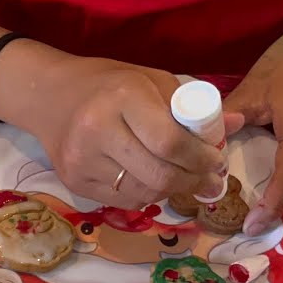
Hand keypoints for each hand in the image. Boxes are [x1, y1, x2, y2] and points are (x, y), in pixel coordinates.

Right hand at [18, 56, 231, 209]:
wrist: (48, 96)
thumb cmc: (107, 84)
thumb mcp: (151, 81)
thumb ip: (191, 105)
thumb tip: (234, 125)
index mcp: (121, 98)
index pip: (170, 143)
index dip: (201, 158)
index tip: (216, 160)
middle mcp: (96, 132)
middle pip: (159, 175)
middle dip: (193, 181)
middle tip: (208, 178)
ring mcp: (81, 162)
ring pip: (144, 194)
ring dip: (172, 190)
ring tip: (183, 178)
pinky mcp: (73, 183)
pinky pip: (124, 201)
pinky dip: (147, 195)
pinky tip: (152, 180)